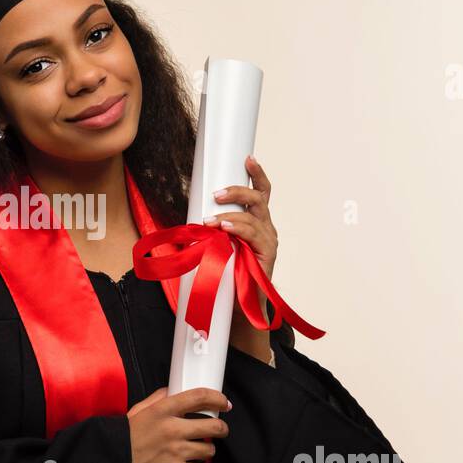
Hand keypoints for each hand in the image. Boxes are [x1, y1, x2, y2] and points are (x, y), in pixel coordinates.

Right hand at [125, 386, 230, 462]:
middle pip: (214, 426)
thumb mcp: (137, 411)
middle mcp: (172, 429)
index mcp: (162, 410)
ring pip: (210, 450)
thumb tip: (173, 390)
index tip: (224, 403)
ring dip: (207, 450)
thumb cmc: (123, 438)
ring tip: (198, 450)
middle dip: (221, 429)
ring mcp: (176, 452)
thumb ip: (157, 398)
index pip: (199, 397)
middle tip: (219, 431)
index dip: (218, 398)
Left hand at [202, 154, 276, 283]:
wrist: (238, 304)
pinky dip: (239, 229)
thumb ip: (213, 229)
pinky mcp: (267, 254)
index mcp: (256, 221)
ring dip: (229, 215)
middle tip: (217, 193)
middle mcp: (265, 228)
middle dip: (238, 191)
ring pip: (253, 217)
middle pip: (258, 198)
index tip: (248, 158)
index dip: (256, 174)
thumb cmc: (227, 272)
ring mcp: (268, 240)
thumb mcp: (218, 244)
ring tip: (211, 221)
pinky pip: (254, 235)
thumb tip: (194, 216)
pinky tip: (226, 229)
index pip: (260, 193)